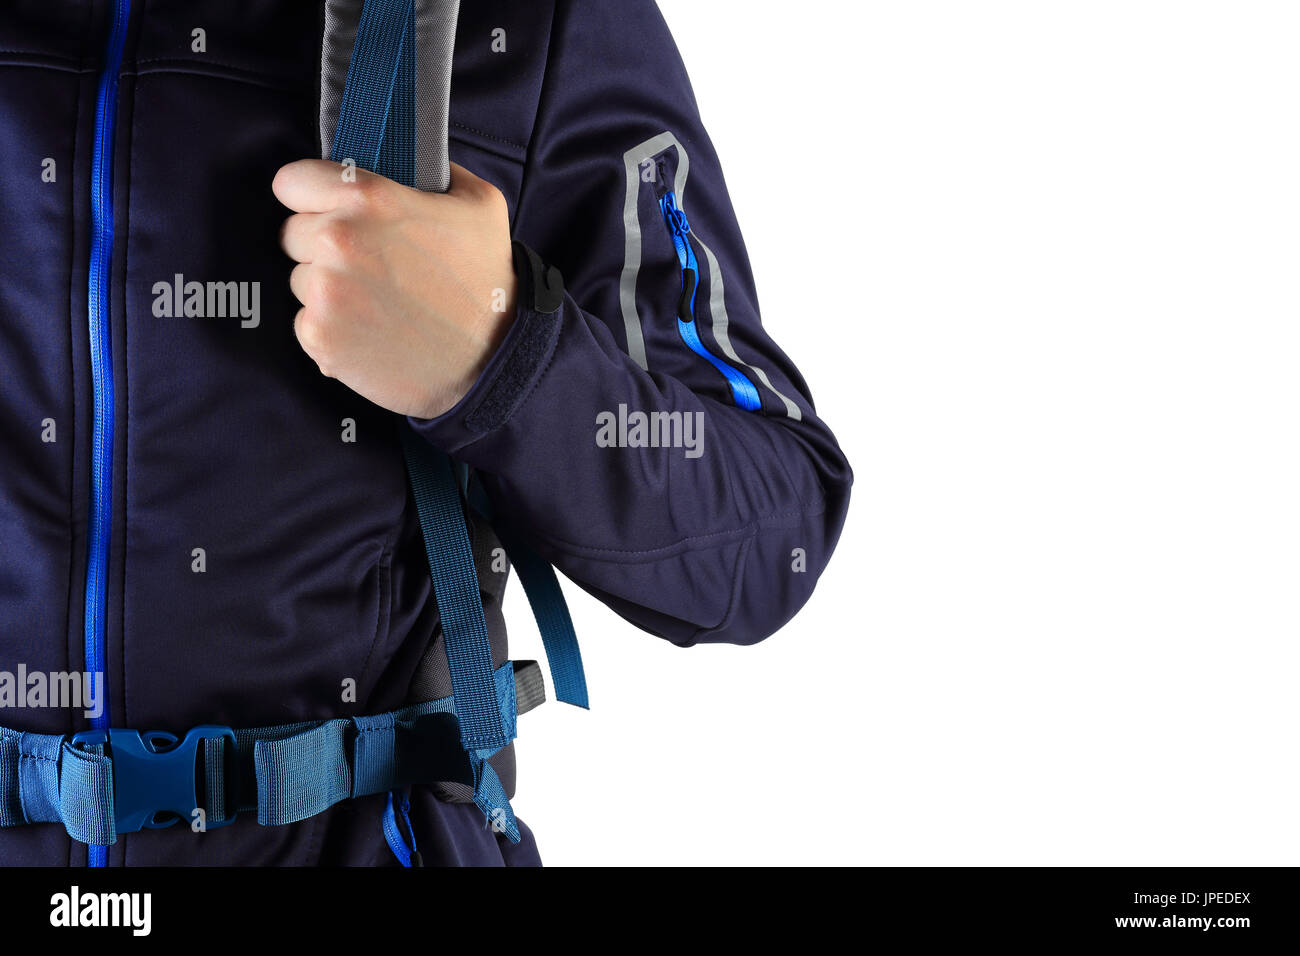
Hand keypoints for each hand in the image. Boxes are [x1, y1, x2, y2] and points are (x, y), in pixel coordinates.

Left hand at [273, 159, 517, 418]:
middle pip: (293, 234)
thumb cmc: (487, 281)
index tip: (328, 212)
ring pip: (301, 281)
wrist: (493, 359)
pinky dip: (332, 331)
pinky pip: (306, 324)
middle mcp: (337, 241)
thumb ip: (435, 171)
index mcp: (366, 198)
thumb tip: (409, 161)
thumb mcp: (480, 204)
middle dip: (321, 247)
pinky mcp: (320, 338)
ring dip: (328, 290)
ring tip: (377, 303)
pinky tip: (372, 332)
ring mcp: (325, 293)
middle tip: (369, 266)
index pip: (291, 182)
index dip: (310, 197)